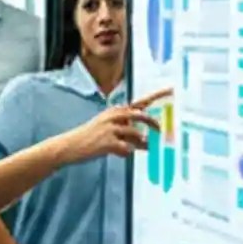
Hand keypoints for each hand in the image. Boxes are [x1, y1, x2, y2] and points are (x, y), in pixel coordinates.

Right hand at [58, 87, 172, 162]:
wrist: (70, 145)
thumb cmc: (91, 138)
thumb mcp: (108, 129)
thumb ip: (128, 132)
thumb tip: (146, 142)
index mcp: (116, 111)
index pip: (140, 102)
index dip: (157, 96)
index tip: (171, 90)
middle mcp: (114, 116)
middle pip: (140, 115)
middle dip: (153, 123)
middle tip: (161, 130)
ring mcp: (111, 129)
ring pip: (136, 134)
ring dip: (141, 143)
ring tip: (140, 148)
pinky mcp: (108, 142)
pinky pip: (127, 149)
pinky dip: (127, 153)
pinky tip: (120, 153)